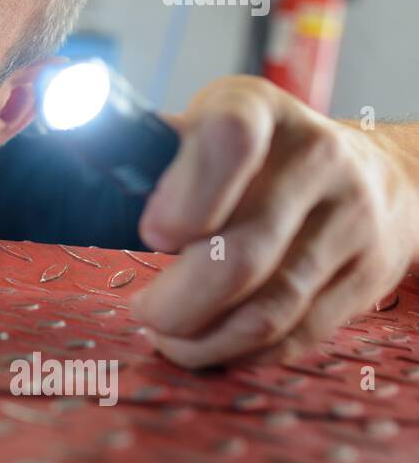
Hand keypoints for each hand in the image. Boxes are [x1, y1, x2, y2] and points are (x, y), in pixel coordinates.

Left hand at [131, 76, 418, 368]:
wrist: (381, 173)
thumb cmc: (259, 156)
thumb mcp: (209, 126)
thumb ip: (156, 152)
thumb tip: (82, 157)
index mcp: (258, 109)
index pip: (228, 137)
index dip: (185, 196)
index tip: (152, 235)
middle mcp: (315, 157)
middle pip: (242, 253)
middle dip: (177, 302)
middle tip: (145, 311)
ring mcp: (351, 217)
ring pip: (269, 307)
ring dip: (203, 338)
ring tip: (167, 335)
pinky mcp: (368, 273)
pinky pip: (297, 334)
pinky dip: (242, 352)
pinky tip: (211, 345)